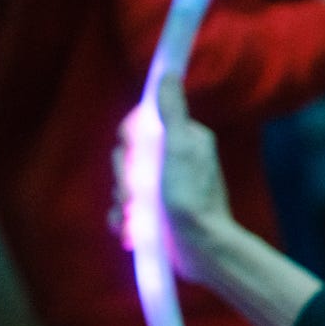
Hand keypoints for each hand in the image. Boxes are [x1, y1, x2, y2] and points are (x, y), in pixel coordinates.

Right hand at [132, 73, 232, 288]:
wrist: (203, 251)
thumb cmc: (193, 199)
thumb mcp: (180, 149)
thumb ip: (172, 112)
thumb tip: (168, 74)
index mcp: (183, 140)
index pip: (140, 127)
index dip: (129, 141)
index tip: (130, 154)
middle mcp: (173, 161)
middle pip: (127, 157)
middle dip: (123, 178)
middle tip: (130, 196)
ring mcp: (163, 189)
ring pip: (124, 185)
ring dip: (121, 202)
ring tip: (132, 218)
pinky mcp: (155, 215)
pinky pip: (126, 210)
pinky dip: (123, 221)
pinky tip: (128, 232)